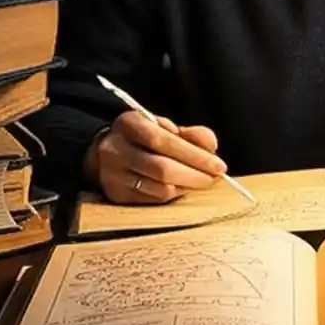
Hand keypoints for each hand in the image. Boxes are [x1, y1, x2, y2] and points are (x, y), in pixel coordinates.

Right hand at [83, 110, 227, 203]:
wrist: (105, 153)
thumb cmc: (143, 138)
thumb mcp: (163, 126)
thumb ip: (190, 134)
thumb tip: (211, 147)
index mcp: (128, 124)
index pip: (163, 141)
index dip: (194, 155)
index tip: (219, 165)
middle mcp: (115, 150)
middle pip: (162, 169)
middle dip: (195, 175)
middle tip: (216, 177)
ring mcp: (113, 175)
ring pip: (159, 188)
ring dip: (187, 187)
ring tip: (201, 181)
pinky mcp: (116, 195)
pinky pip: (153, 200)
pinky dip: (174, 194)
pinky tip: (182, 187)